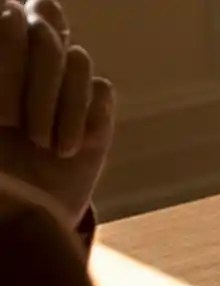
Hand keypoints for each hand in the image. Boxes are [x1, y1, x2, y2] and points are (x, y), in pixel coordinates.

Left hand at [0, 0, 113, 226]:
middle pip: (46, 30)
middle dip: (33, 81)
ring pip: (78, 59)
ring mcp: (62, 89)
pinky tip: (69, 150)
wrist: (17, 222)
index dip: (7, 46)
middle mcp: (27, 66)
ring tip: (45, 147)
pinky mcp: (95, 115)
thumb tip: (10, 11)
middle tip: (13, 125)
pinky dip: (87, 119)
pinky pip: (102, 90)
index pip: (8, 17)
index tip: (0, 108)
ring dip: (61, 107)